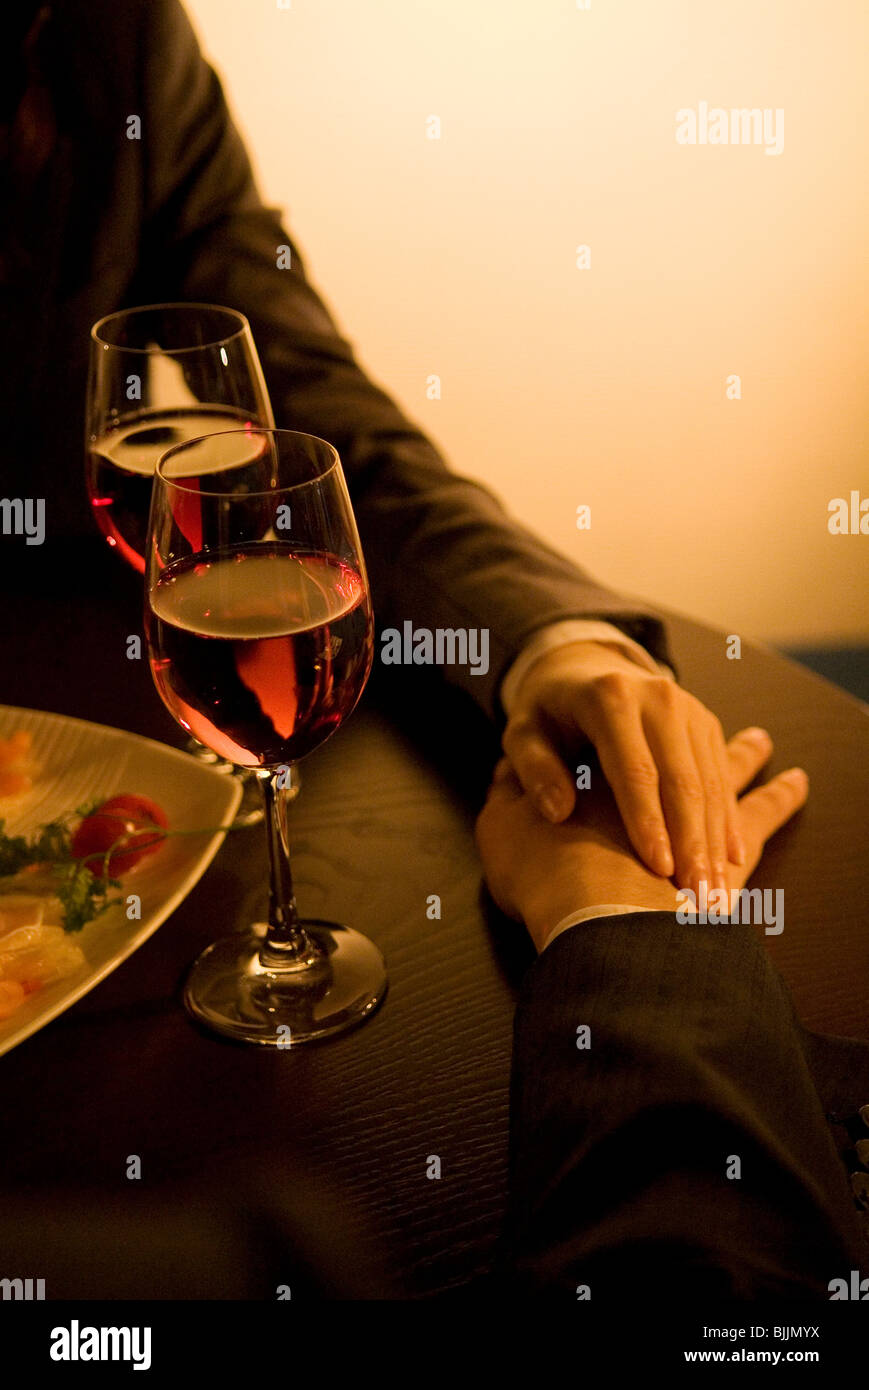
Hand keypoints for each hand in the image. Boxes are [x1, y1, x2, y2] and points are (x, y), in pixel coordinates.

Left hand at [502, 640, 746, 900]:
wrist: (583, 668)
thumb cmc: (547, 714)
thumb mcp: (523, 734)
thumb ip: (535, 770)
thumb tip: (558, 810)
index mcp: (609, 698)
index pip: (634, 769)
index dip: (648, 821)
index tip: (657, 868)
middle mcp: (658, 698)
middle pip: (682, 779)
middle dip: (692, 842)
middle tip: (696, 898)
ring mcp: (688, 710)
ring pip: (710, 781)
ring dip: (716, 840)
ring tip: (715, 894)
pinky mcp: (705, 725)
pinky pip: (722, 776)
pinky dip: (728, 821)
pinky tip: (730, 862)